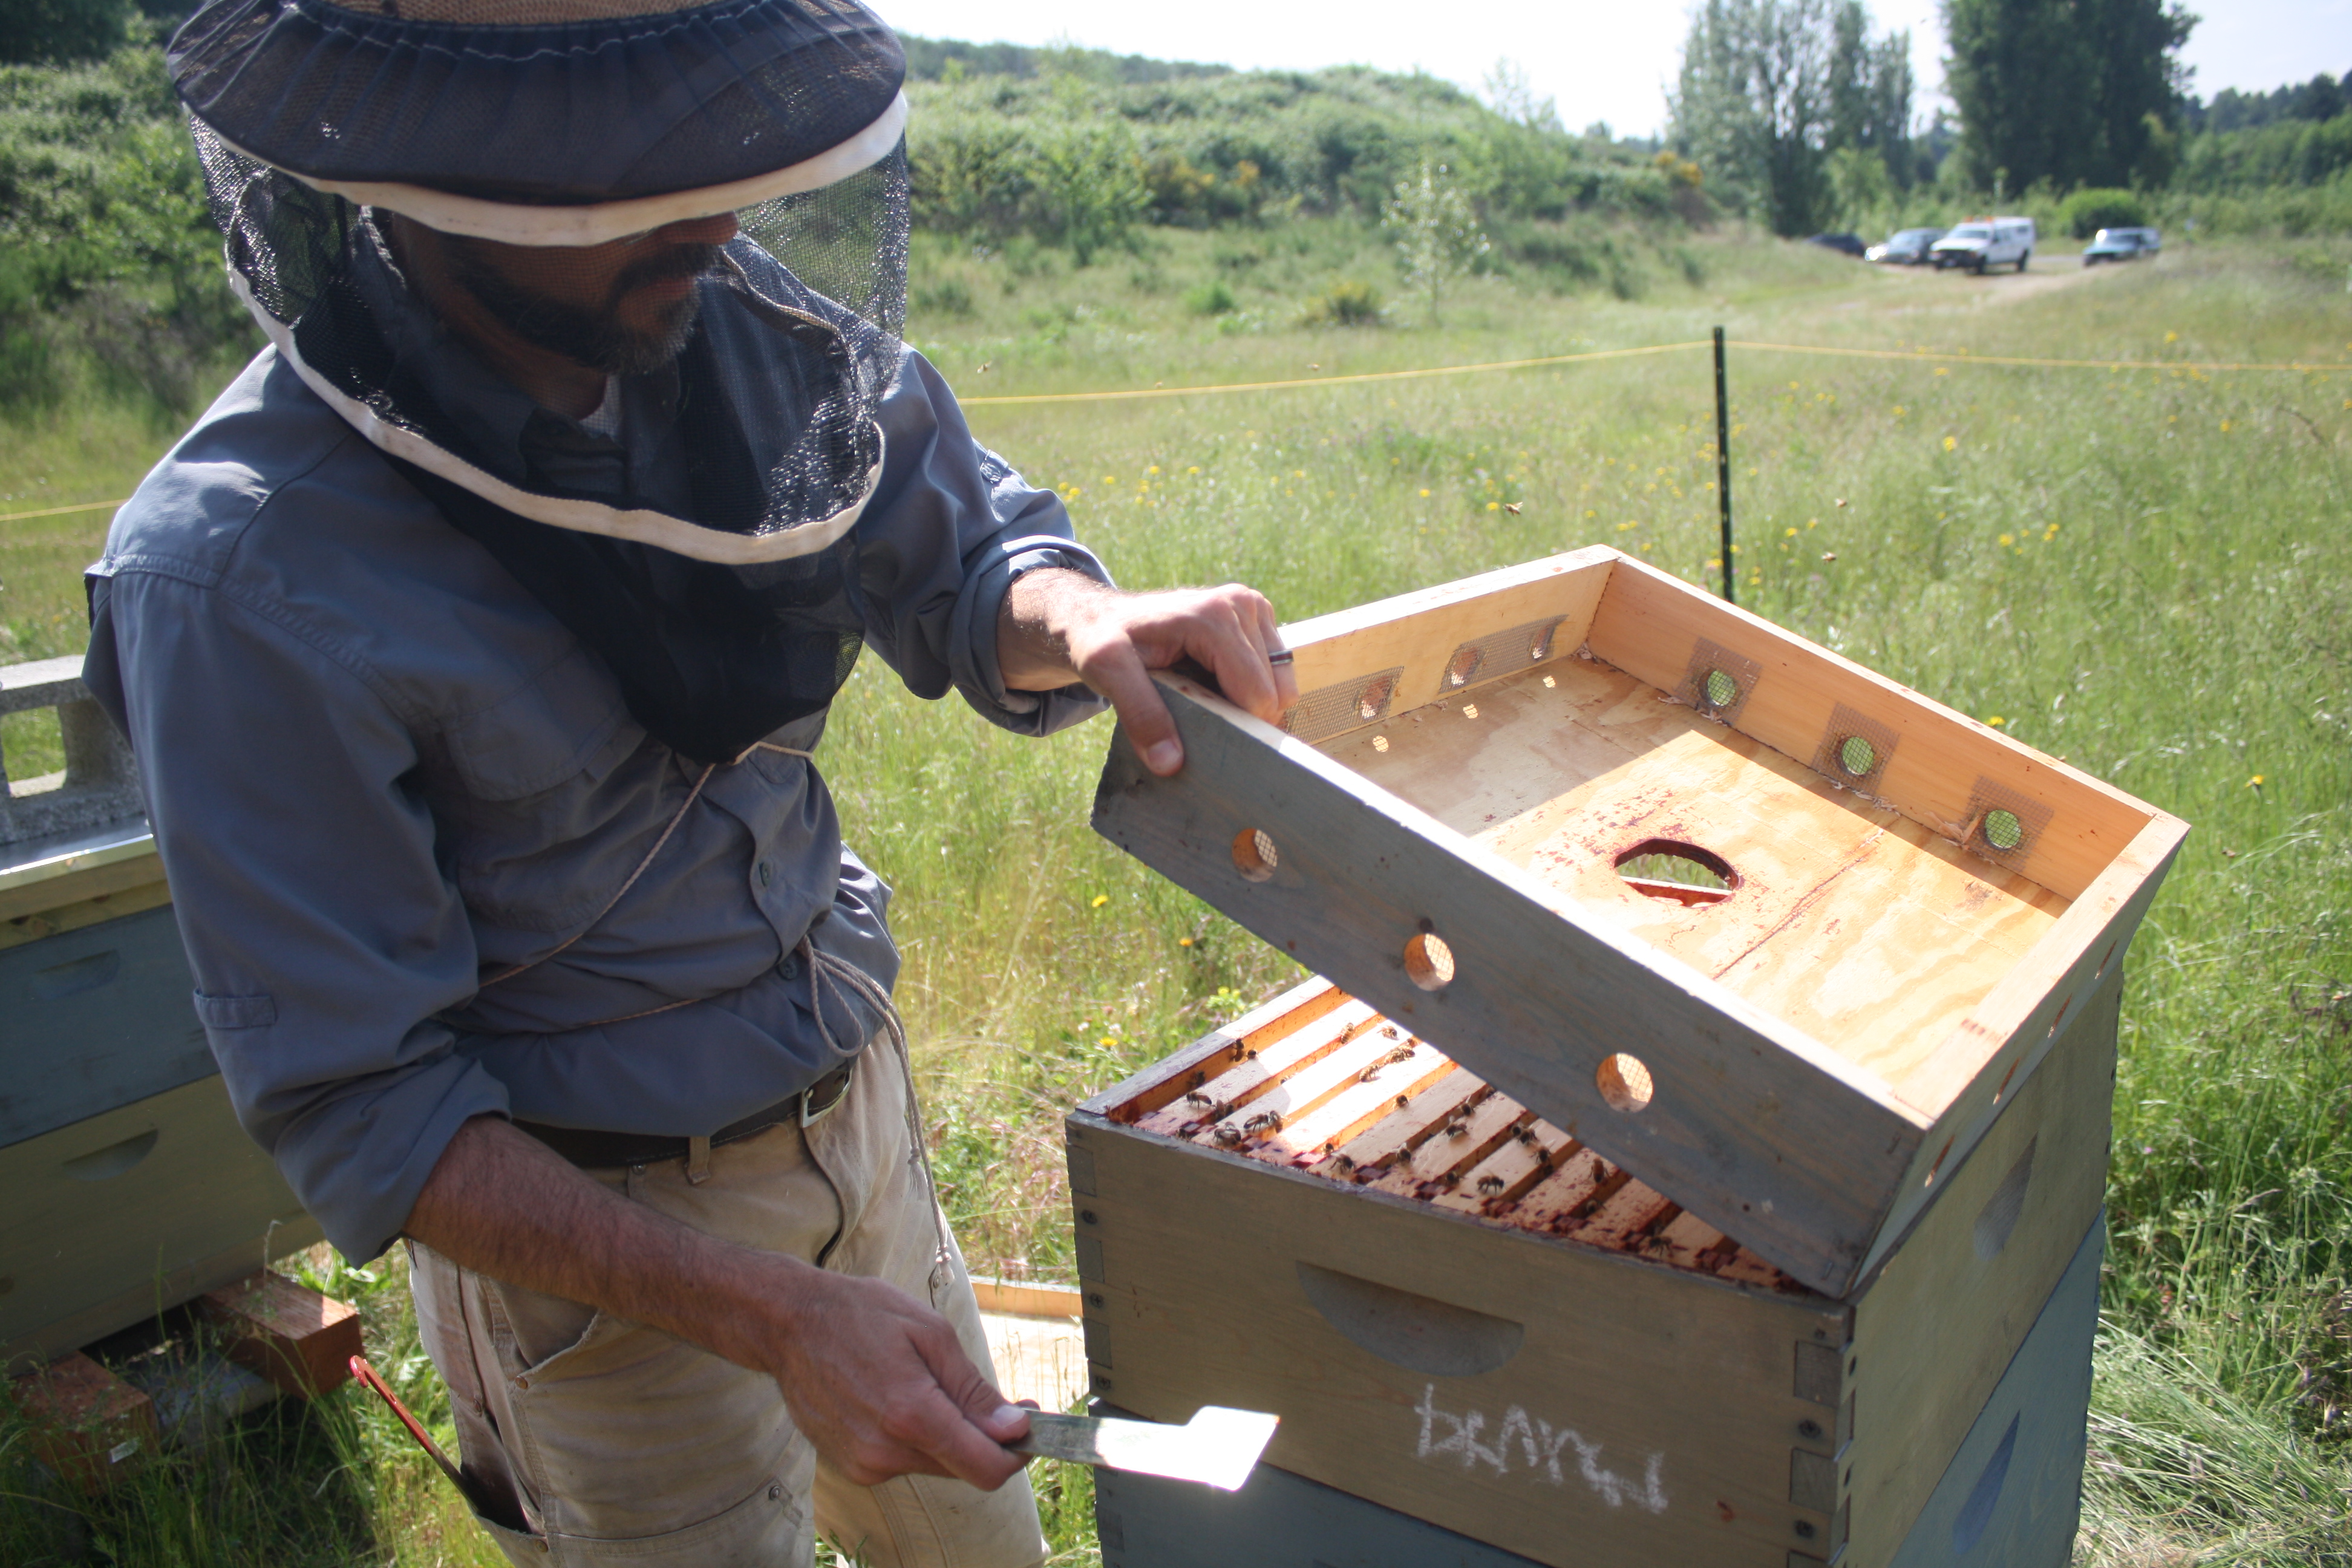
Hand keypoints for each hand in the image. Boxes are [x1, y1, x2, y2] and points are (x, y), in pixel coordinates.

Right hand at [763, 1268, 1031, 1489]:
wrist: (789, 1325)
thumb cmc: (861, 1315)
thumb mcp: (930, 1333)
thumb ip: (974, 1390)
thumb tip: (1015, 1429)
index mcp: (911, 1414)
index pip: (985, 1468)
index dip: (1017, 1453)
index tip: (1028, 1424)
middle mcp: (885, 1450)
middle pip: (963, 1467)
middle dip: (985, 1438)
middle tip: (989, 1397)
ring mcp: (864, 1463)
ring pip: (935, 1464)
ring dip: (947, 1435)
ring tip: (925, 1383)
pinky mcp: (851, 1466)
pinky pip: (905, 1461)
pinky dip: (916, 1437)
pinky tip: (896, 1397)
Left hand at [1001, 570, 1298, 775]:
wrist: (1099, 617)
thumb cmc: (1100, 640)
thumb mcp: (1107, 673)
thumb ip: (1140, 714)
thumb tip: (1170, 764)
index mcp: (1215, 617)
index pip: (1256, 694)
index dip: (1235, 728)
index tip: (1200, 739)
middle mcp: (1242, 605)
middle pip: (1273, 693)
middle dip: (1241, 717)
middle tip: (1195, 717)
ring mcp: (1252, 609)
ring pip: (1279, 686)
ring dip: (1246, 704)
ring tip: (1202, 698)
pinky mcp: (1255, 619)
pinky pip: (1274, 674)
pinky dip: (1249, 691)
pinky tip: (1213, 686)